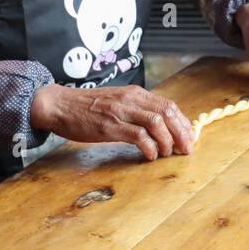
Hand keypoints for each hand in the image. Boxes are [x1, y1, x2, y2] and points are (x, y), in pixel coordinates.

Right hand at [30, 84, 195, 159]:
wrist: (59, 104)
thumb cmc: (87, 107)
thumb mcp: (117, 102)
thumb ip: (136, 110)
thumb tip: (159, 126)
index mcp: (135, 93)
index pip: (168, 105)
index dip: (182, 122)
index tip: (189, 137)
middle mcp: (131, 99)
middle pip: (167, 113)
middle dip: (182, 133)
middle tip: (187, 149)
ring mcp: (120, 112)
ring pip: (156, 123)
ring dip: (167, 141)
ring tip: (167, 153)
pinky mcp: (110, 126)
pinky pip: (138, 136)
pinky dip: (150, 147)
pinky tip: (150, 155)